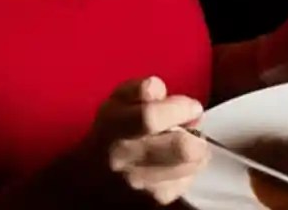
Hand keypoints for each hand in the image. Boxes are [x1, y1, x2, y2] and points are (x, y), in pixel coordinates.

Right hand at [88, 76, 208, 204]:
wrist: (92, 177)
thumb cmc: (113, 131)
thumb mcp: (119, 100)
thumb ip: (140, 89)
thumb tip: (156, 88)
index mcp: (115, 127)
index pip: (151, 118)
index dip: (179, 109)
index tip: (190, 106)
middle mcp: (127, 159)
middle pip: (182, 148)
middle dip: (196, 133)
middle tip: (190, 127)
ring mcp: (142, 184)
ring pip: (193, 164)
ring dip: (196, 150)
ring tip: (181, 142)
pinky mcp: (156, 199)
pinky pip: (190, 179)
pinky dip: (189, 167)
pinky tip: (174, 161)